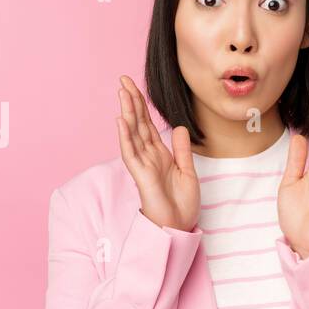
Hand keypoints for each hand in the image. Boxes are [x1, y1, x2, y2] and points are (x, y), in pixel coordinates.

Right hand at [115, 75, 199, 231]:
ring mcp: (142, 165)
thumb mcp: (187, 172)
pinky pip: (131, 152)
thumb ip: (181, 150)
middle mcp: (148, 156)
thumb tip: (177, 127)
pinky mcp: (141, 175)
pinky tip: (121, 120)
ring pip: (132, 133)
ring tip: (122, 93)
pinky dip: (125, 136)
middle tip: (123, 80)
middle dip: (131, 101)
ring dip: (127, 112)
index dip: (141, 105)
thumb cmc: (181, 205)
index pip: (147, 125)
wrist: (179, 227)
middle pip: (137, 124)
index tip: (133, 87)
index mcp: (159, 154)